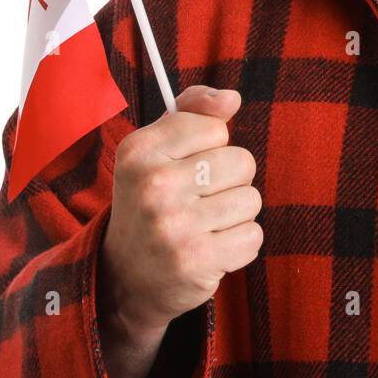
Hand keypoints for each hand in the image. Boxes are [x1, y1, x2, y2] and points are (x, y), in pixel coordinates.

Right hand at [99, 84, 261, 335]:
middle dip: (230, 181)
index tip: (186, 167)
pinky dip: (239, 244)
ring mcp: (174, 225)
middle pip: (242, 161)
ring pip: (251, 200)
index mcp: (140, 150)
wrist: (124, 278)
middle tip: (198, 200)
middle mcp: (154, 185)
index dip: (211, 147)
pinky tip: (210, 248)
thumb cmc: (152, 201)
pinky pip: (253, 237)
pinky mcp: (196, 261)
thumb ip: (193, 112)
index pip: (216, 127)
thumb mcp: (157, 149)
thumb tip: (232, 98)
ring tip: (203, 225)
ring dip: (236, 215)